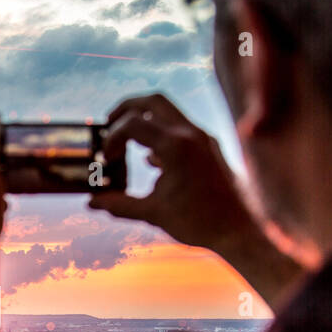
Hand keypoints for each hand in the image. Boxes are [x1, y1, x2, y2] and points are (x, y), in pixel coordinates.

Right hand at [92, 93, 255, 253]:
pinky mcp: (210, 147)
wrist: (239, 230)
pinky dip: (162, 134)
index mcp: (175, 146)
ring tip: (128, 142)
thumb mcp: (152, 213)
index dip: (113, 137)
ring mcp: (203, 138)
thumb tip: (92, 202)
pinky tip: (152, 161)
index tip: (107, 158)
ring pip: (169, 112)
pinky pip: (182, 129)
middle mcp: (191, 134)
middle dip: (127, 108)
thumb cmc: (199, 222)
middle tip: (109, 123)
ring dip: (146, 120)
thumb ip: (119, 205)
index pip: (133, 124)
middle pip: (152, 101)